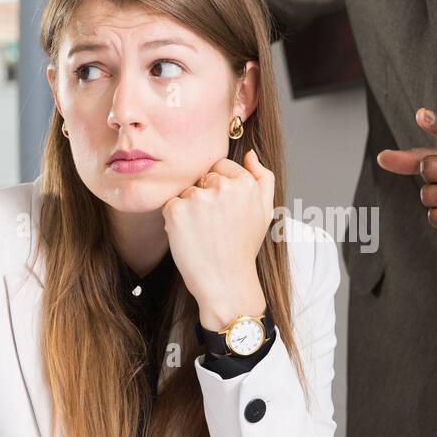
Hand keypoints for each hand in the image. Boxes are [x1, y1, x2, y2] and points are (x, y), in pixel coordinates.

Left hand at [162, 150, 274, 329]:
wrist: (226, 283)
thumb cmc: (243, 249)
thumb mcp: (265, 212)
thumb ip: (263, 178)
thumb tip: (250, 154)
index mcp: (245, 183)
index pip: (220, 167)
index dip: (220, 190)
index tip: (224, 213)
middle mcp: (223, 186)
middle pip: (202, 178)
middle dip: (204, 197)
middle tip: (215, 227)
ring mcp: (198, 197)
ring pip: (186, 192)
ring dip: (189, 209)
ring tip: (203, 234)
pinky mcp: (176, 210)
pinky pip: (170, 205)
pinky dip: (175, 220)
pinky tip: (189, 237)